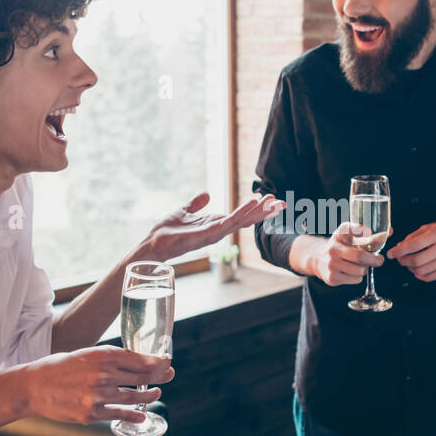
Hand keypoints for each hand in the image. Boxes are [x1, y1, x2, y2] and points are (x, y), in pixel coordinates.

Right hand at [23, 345, 174, 424]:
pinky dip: (134, 415)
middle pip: (142, 377)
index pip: (140, 359)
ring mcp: (97, 396)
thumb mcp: (87, 355)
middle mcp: (103, 374)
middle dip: (161, 376)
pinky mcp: (91, 414)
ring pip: (134, 396)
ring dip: (150, 395)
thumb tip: (139, 363)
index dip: (158, 362)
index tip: (167, 362)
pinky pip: (120, 415)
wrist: (33, 387)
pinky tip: (142, 415)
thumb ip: (111, 359)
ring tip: (157, 393)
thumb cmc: (60, 368)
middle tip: (170, 375)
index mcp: (103, 355)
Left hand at [145, 192, 285, 261]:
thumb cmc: (166, 230)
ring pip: (242, 220)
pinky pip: (230, 222)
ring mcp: (215, 232)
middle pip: (246, 219)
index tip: (269, 199)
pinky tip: (253, 204)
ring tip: (272, 201)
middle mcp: (218, 229)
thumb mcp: (184, 210)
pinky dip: (242, 213)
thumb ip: (196, 204)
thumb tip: (207, 194)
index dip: (255, 208)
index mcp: (215, 223)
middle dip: (264, 211)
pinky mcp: (209, 233)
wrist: (154, 242)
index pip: (240, 215)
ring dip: (257, 211)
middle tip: (281, 202)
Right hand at [310, 221, 385, 286]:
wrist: (318, 259)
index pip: (348, 229)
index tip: (369, 232)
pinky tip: (352, 272)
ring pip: (360, 270)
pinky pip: (355, 279)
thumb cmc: (341, 247)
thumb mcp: (350, 237)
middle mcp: (333, 248)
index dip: (359, 230)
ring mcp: (331, 264)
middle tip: (379, 260)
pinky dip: (358, 277)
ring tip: (362, 266)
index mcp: (339, 235)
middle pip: (359, 256)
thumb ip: (369, 236)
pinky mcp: (332, 278)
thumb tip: (390, 231)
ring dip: (366, 269)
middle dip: (374, 260)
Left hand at [386, 217, 435, 282]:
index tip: (391, 253)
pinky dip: (419, 275)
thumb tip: (399, 247)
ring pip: (421, 271)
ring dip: (410, 268)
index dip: (399, 251)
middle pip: (417, 260)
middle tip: (399, 258)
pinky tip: (417, 269)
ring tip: (408, 262)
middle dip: (403, 261)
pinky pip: (429, 277)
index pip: (414, 245)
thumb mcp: (430, 227)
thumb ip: (414, 237)